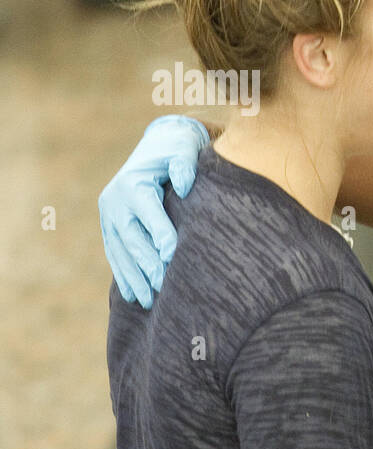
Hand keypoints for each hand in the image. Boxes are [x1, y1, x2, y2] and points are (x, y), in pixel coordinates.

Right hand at [98, 116, 208, 306]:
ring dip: (133, 278)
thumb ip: (185, 164)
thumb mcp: (183, 150)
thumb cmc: (176, 151)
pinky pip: (115, 254)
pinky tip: (133, 296)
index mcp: (132, 185)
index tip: (174, 257)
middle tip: (164, 286)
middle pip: (131, 238)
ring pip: (120, 252)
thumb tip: (186, 185)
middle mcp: (115, 202)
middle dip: (147, 264)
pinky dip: (124, 275)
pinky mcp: (109, 227)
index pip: (149, 215)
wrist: (157, 146)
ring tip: (148, 301)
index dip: (162, 236)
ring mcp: (109, 217)